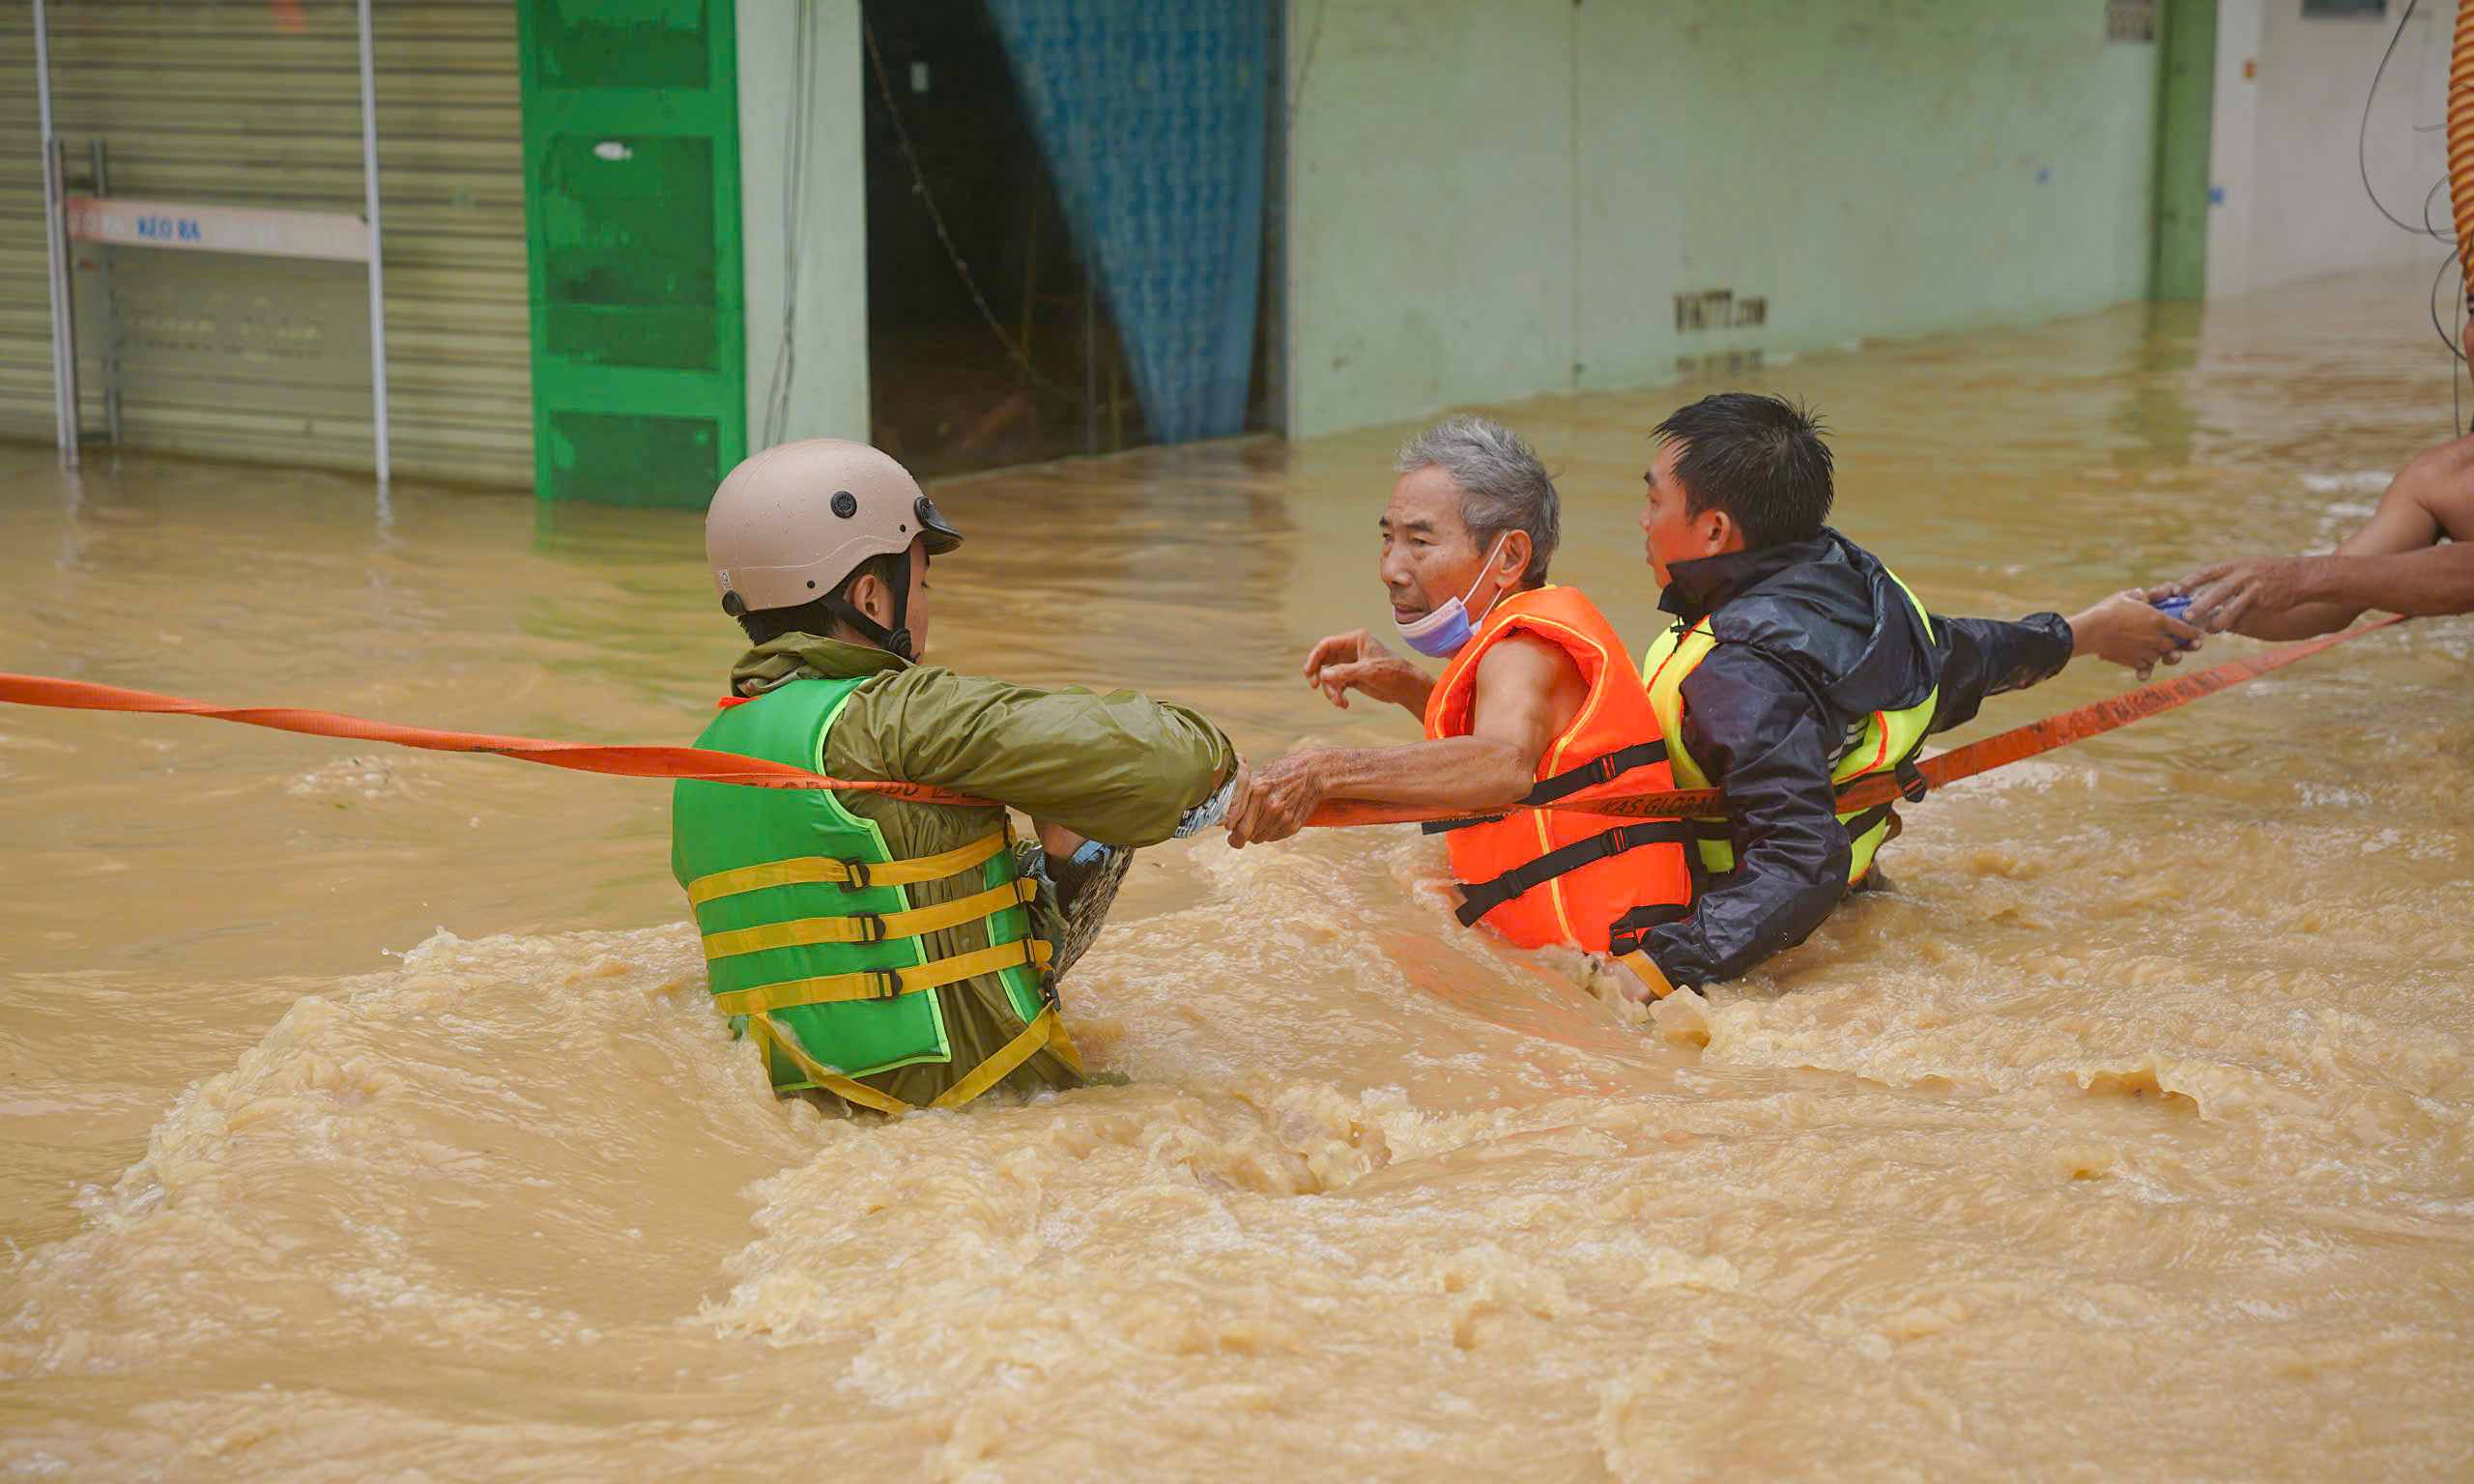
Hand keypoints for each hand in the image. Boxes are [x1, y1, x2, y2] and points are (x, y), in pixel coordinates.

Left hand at [1223, 751, 1327, 847]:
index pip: (1237, 825)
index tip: (1229, 832)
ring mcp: (1283, 817)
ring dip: (1255, 834)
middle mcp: (1270, 806)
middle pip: (1246, 836)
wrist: (1313, 772)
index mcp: (1258, 790)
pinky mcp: (1293, 825)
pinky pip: (1274, 838)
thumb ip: (1243, 792)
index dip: (1231, 833)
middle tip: (1237, 836)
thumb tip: (1225, 810)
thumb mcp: (1260, 774)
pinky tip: (1273, 820)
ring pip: (1259, 838)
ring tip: (1259, 821)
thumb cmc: (1283, 771)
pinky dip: (1270, 833)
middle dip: (1239, 838)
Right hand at [1303, 629, 1429, 711]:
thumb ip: (1345, 672)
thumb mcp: (1368, 671)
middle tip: (1315, 686)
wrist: (1406, 687)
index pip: (1326, 645)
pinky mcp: (1351, 677)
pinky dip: (1337, 695)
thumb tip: (1323, 675)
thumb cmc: (1392, 673)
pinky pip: (1335, 685)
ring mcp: (1349, 664)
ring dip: (1331, 690)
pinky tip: (1344, 704)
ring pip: (1328, 676)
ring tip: (1340, 702)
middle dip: (1319, 674)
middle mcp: (1349, 650)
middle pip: (1323, 660)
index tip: (1309, 672)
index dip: (1314, 657)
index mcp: (1355, 639)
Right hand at [2066, 589, 2203, 681]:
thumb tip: (2140, 593)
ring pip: (2160, 656)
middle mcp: (2156, 638)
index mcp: (2158, 620)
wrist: (2092, 631)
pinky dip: (2144, 661)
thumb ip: (2136, 595)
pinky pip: (2145, 664)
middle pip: (2174, 645)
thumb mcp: (2123, 596)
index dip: (2193, 632)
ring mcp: (2146, 652)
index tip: (2199, 634)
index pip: (2183, 628)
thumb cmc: (2107, 610)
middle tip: (2177, 644)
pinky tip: (2139, 656)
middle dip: (2177, 645)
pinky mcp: (2134, 662)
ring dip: (2159, 653)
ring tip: (2153, 650)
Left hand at [2151, 557, 2314, 635]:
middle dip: (2199, 602)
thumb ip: (2225, 581)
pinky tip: (2221, 629)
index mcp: (2233, 565)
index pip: (2206, 572)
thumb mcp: (2245, 569)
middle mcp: (2241, 573)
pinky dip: (2231, 621)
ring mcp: (2253, 586)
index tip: (2172, 590)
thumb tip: (2200, 598)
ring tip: (2204, 629)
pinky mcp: (2263, 598)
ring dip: (2216, 617)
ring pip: (2231, 603)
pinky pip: (2244, 611)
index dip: (2188, 582)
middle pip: (2216, 588)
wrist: (2299, 577)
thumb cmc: (2266, 575)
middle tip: (2184, 615)